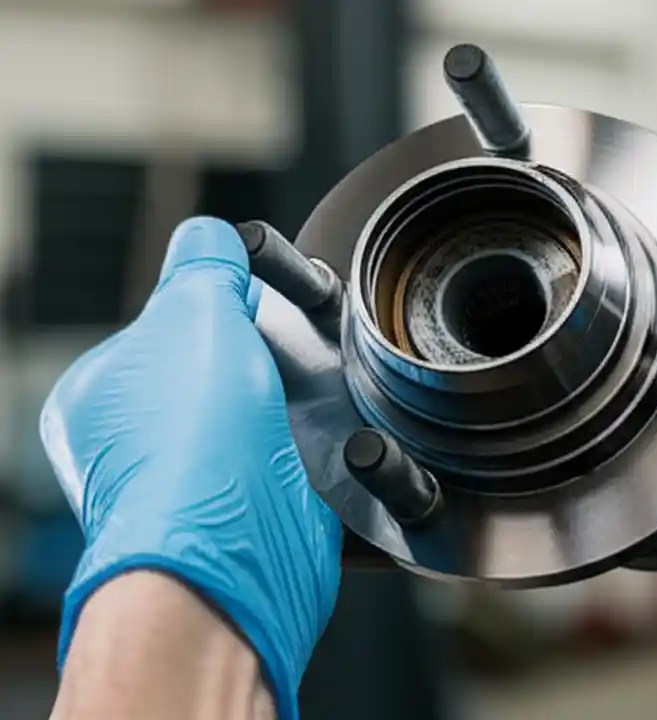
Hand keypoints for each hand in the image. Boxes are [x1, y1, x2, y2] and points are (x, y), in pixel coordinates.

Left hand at [41, 217, 341, 719]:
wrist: (233, 554)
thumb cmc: (191, 441)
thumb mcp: (191, 311)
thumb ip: (205, 264)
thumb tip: (214, 237)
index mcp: (113, 393)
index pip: (180, 326)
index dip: (233, 305)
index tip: (270, 298)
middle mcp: (155, 444)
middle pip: (243, 372)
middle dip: (285, 358)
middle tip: (312, 348)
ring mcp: (213, 486)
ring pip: (289, 424)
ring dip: (323, 411)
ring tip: (338, 401)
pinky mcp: (273, 521)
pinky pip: (323, 476)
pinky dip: (349, 462)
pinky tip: (354, 448)